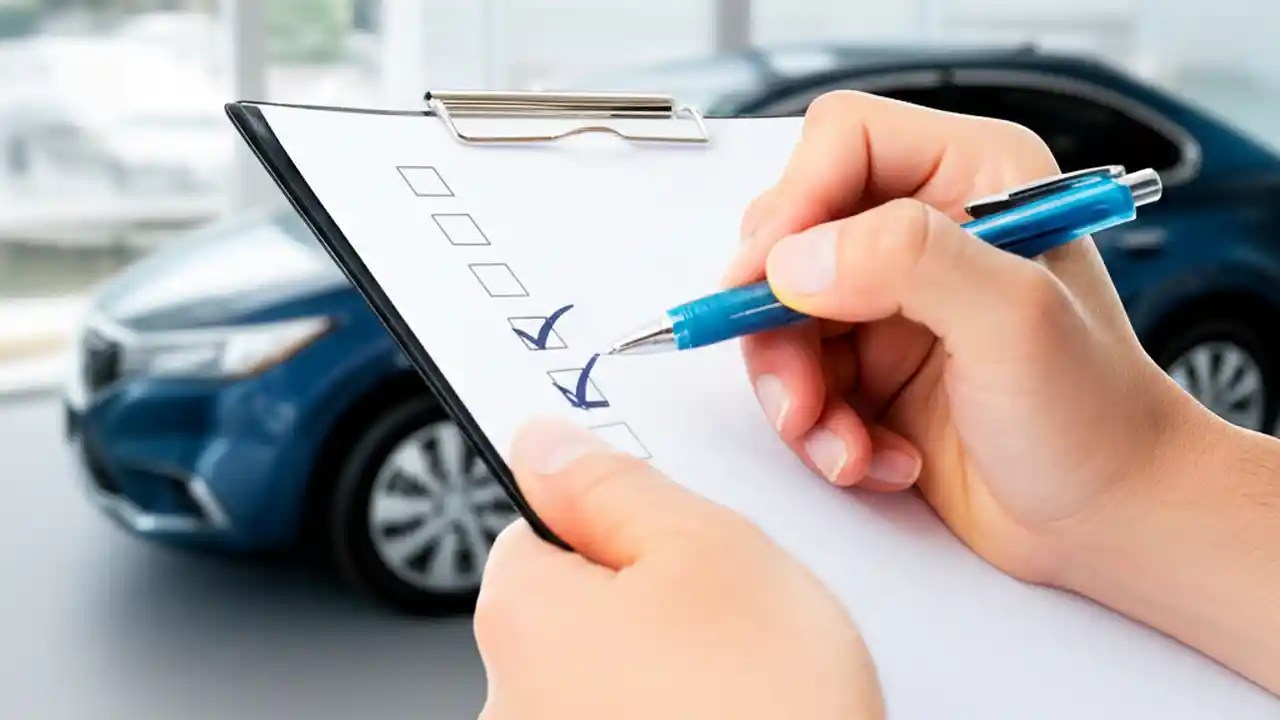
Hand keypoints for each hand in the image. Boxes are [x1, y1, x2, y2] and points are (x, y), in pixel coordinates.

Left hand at [475, 419, 882, 719]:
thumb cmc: (764, 714)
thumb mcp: (709, 549)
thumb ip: (613, 485)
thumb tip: (544, 445)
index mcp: (522, 613)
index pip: (537, 526)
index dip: (616, 522)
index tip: (668, 538)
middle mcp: (509, 701)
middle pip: (574, 608)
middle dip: (647, 603)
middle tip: (729, 618)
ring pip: (609, 678)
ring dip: (664, 673)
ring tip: (742, 691)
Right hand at [728, 91, 1279, 691]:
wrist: (1109, 519)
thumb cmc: (1096, 419)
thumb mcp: (1014, 321)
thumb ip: (909, 262)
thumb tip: (798, 258)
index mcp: (973, 179)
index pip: (843, 141)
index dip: (795, 203)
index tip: (771, 279)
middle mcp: (925, 231)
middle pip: (791, 237)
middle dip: (780, 323)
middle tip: (798, 388)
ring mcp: (890, 303)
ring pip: (780, 318)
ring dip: (797, 393)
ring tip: (842, 443)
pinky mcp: (869, 368)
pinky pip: (797, 380)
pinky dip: (819, 430)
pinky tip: (873, 458)